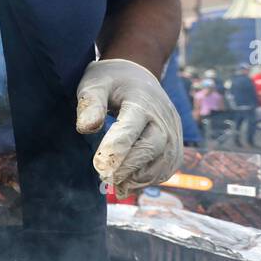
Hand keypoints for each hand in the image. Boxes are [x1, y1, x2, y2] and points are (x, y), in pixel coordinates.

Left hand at [76, 58, 182, 195]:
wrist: (138, 76)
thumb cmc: (110, 82)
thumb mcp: (94, 84)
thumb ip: (90, 104)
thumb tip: (86, 128)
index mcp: (141, 101)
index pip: (131, 128)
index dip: (115, 150)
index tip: (99, 166)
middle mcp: (162, 118)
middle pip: (152, 148)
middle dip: (128, 168)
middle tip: (104, 178)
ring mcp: (173, 132)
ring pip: (162, 163)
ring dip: (139, 178)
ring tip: (115, 184)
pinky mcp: (175, 145)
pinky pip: (166, 168)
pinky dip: (148, 180)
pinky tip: (128, 183)